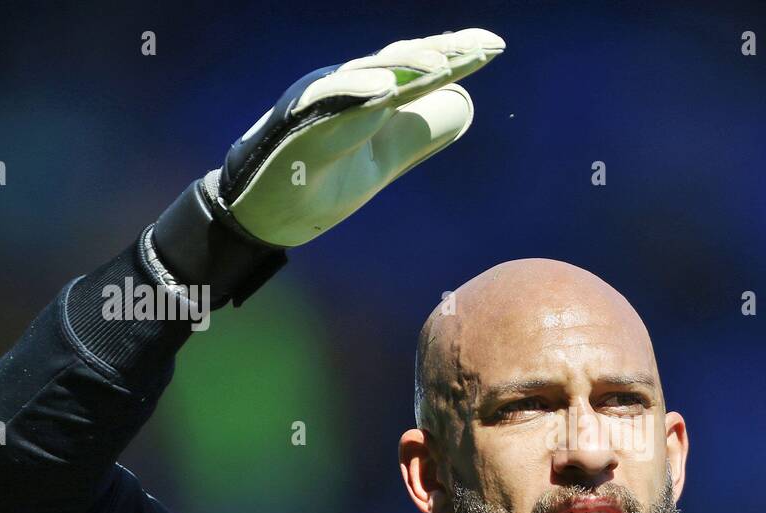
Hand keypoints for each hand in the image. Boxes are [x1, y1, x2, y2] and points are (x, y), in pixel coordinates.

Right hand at [150, 29, 504, 304]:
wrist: (271, 212)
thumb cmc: (322, 178)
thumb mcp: (386, 156)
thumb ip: (420, 131)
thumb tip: (464, 106)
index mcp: (370, 94)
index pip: (419, 70)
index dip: (455, 55)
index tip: (494, 46)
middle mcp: (348, 87)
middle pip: (401, 61)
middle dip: (443, 51)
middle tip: (485, 46)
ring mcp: (322, 101)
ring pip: (368, 72)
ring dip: (407, 65)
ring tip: (446, 63)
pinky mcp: (298, 122)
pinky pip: (327, 100)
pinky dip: (356, 91)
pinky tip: (387, 89)